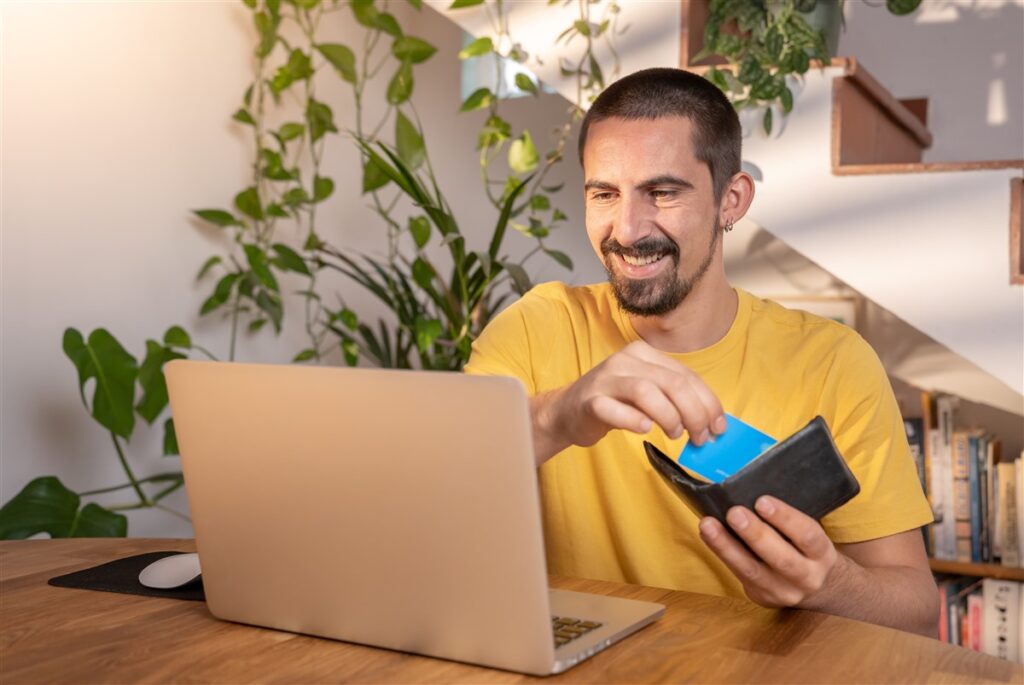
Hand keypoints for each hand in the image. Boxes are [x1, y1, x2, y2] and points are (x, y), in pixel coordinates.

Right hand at [532, 341, 725, 461]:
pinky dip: (634, 421)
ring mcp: (605, 380)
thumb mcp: (646, 391)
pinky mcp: (590, 401)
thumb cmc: (613, 403)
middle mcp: (625, 361)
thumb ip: (674, 398)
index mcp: (643, 354)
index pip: (686, 375)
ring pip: (647, 392)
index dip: (708, 403)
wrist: (567, 411)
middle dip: (695, 413)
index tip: (718, 427)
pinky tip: (644, 430)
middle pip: (672, 383)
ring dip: (669, 417)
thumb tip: (711, 421)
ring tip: (675, 434)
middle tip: (700, 437)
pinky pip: (614, 410)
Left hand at [698, 495, 841, 608]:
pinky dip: (721, 553)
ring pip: (753, 571)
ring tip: (708, 525)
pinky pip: (739, 575)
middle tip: (734, 512)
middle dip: (755, 534)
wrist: (817, 587)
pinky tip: (707, 535)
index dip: (786, 518)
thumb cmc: (806, 548)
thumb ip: (788, 519)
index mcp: (822, 554)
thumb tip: (751, 487)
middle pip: (782, 559)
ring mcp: (783, 591)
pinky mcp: (761, 597)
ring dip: (727, 547)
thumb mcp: (808, 535)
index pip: (808, 536)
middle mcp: (807, 577)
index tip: (762, 501)